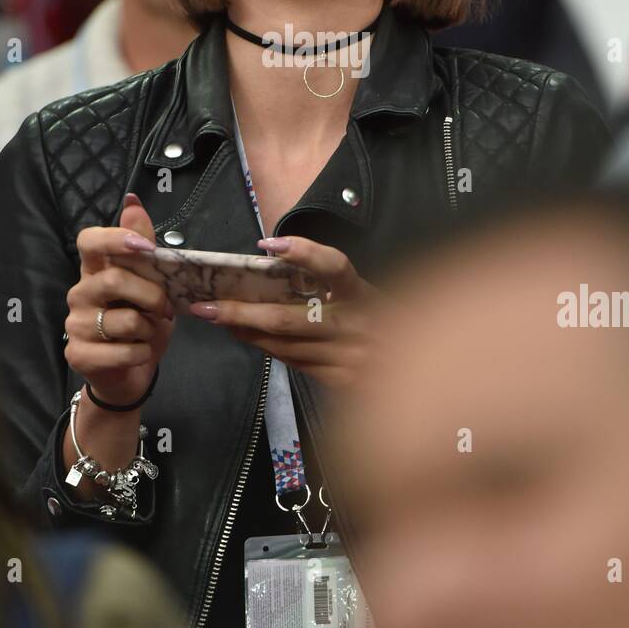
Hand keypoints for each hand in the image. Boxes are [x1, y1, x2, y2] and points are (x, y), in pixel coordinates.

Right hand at [65, 195, 174, 406]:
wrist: (129, 373)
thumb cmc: (140, 323)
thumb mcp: (150, 284)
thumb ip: (143, 247)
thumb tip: (132, 201)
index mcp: (95, 270)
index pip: (89, 240)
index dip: (116, 238)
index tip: (146, 248)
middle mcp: (79, 292)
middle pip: (114, 280)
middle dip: (152, 295)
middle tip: (166, 309)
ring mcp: (75, 324)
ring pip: (125, 319)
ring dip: (150, 329)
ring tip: (149, 333)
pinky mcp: (77, 354)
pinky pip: (123, 350)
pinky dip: (143, 352)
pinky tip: (139, 352)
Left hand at [189, 236, 382, 390]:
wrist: (423, 371)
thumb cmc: (385, 322)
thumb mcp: (365, 293)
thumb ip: (329, 282)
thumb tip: (275, 262)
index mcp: (363, 294)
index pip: (333, 266)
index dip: (302, 252)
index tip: (268, 245)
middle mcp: (354, 326)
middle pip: (286, 319)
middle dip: (240, 313)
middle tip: (205, 306)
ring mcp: (347, 359)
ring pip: (283, 347)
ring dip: (246, 334)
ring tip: (219, 320)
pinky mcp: (341, 382)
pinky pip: (294, 364)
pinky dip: (268, 349)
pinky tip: (249, 338)